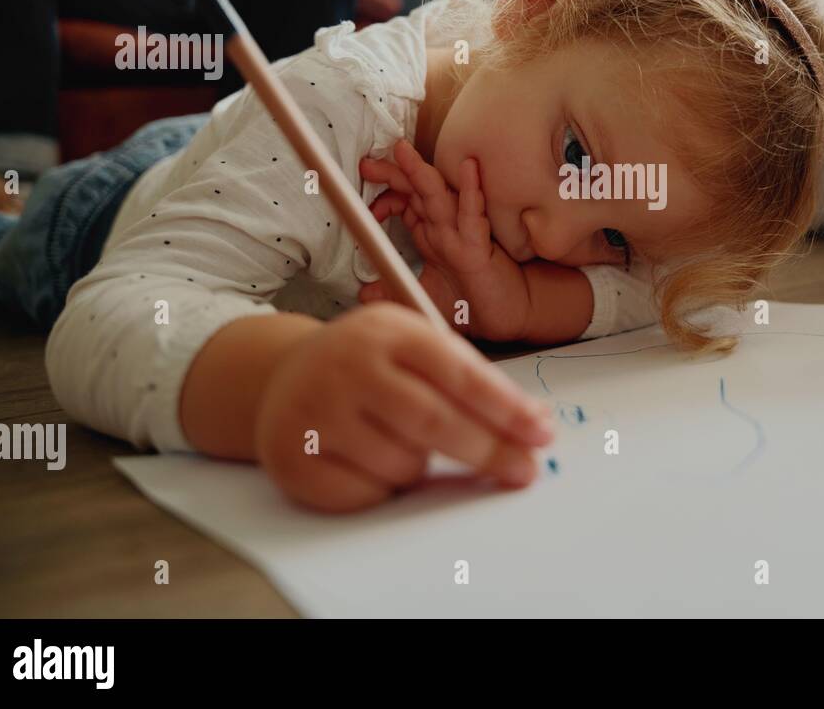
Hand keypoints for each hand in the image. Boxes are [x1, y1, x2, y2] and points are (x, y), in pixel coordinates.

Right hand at [254, 303, 552, 512]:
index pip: (458, 373)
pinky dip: (385, 487)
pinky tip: (372, 462)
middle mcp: (347, 365)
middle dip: (488, 451)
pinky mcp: (291, 456)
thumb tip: (534, 423)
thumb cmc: (370, 366)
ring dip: (424, 468)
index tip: (541, 434)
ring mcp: (315, 411)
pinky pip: (367, 493)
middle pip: (433, 421)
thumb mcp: (416, 349)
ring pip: (402, 463)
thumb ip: (472, 380)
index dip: (506, 408)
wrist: (282, 376)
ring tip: (410, 445)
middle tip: (523, 471)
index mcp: (388, 330)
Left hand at [359, 140, 533, 341]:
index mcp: (433, 234)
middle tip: (367, 161)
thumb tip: (364, 294)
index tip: (368, 210)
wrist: (512, 315)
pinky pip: (472, 215)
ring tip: (403, 152)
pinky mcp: (479, 248)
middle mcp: (445, 229)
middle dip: (393, 173)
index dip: (386, 198)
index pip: (406, 202)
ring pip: (439, 197)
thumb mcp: (425, 295)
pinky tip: (467, 168)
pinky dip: (470, 191)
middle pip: (416, 192)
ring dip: (421, 173)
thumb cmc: (476, 301)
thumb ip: (395, 290)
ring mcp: (461, 235)